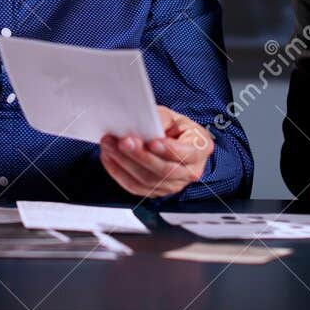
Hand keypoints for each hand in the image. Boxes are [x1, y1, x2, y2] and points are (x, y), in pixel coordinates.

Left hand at [99, 106, 214, 197]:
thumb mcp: (173, 117)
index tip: (152, 141)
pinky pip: (135, 187)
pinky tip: (109, 158)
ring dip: (125, 163)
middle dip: (141, 156)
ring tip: (109, 146)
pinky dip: (119, 172)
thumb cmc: (176, 128)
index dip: (168, 150)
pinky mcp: (156, 191)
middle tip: (123, 141)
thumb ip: (160, 120)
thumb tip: (143, 123)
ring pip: (148, 180)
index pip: (186, 154)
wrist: (175, 142)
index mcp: (200, 149)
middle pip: (164, 170)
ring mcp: (173, 185)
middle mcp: (190, 171)